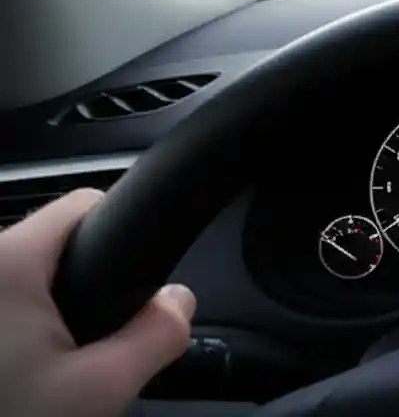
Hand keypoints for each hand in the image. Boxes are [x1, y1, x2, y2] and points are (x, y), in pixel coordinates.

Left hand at [0, 189, 195, 416]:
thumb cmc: (10, 416)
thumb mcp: (98, 390)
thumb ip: (156, 337)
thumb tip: (178, 302)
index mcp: (10, 261)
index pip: (86, 205)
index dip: (124, 239)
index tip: (132, 290)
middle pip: (52, 247)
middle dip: (80, 290)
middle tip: (86, 351)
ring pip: (19, 283)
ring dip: (40, 316)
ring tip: (44, 372)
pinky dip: (11, 334)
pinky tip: (13, 380)